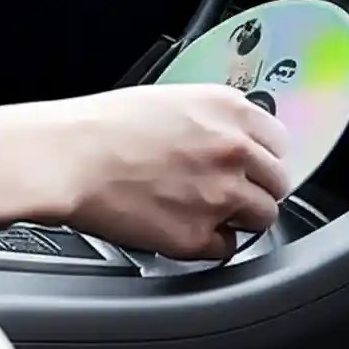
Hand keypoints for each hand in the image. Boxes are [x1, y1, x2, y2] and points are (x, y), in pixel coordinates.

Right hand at [42, 85, 291, 259]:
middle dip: (257, 188)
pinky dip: (210, 243)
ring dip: (241, 217)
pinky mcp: (199, 235)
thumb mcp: (172, 100)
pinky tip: (186, 228)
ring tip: (208, 212)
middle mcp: (234, 150)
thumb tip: (234, 138)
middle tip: (231, 191)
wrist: (68, 158)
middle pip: (277, 182)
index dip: (264, 155)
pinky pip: (225, 248)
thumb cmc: (104, 126)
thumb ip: (214, 119)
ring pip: (262, 216)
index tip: (254, 164)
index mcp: (230, 110)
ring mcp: (221, 195)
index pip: (279, 140)